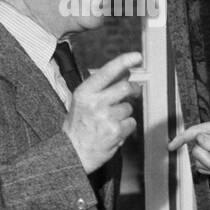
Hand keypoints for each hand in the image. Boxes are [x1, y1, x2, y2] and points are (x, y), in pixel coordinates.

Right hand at [62, 52, 141, 172]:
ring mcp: (106, 117)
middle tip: (135, 91)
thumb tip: (126, 72)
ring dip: (125, 113)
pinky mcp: (115, 131)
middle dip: (134, 89)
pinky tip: (114, 130)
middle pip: (125, 88)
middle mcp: (95, 102)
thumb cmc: (78, 125)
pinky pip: (131, 122)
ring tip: (111, 120)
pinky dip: (126, 127)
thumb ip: (104, 86)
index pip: (107, 71)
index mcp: (84, 92)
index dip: (124, 61)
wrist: (72, 153)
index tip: (137, 56)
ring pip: (129, 107)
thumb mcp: (84, 101)